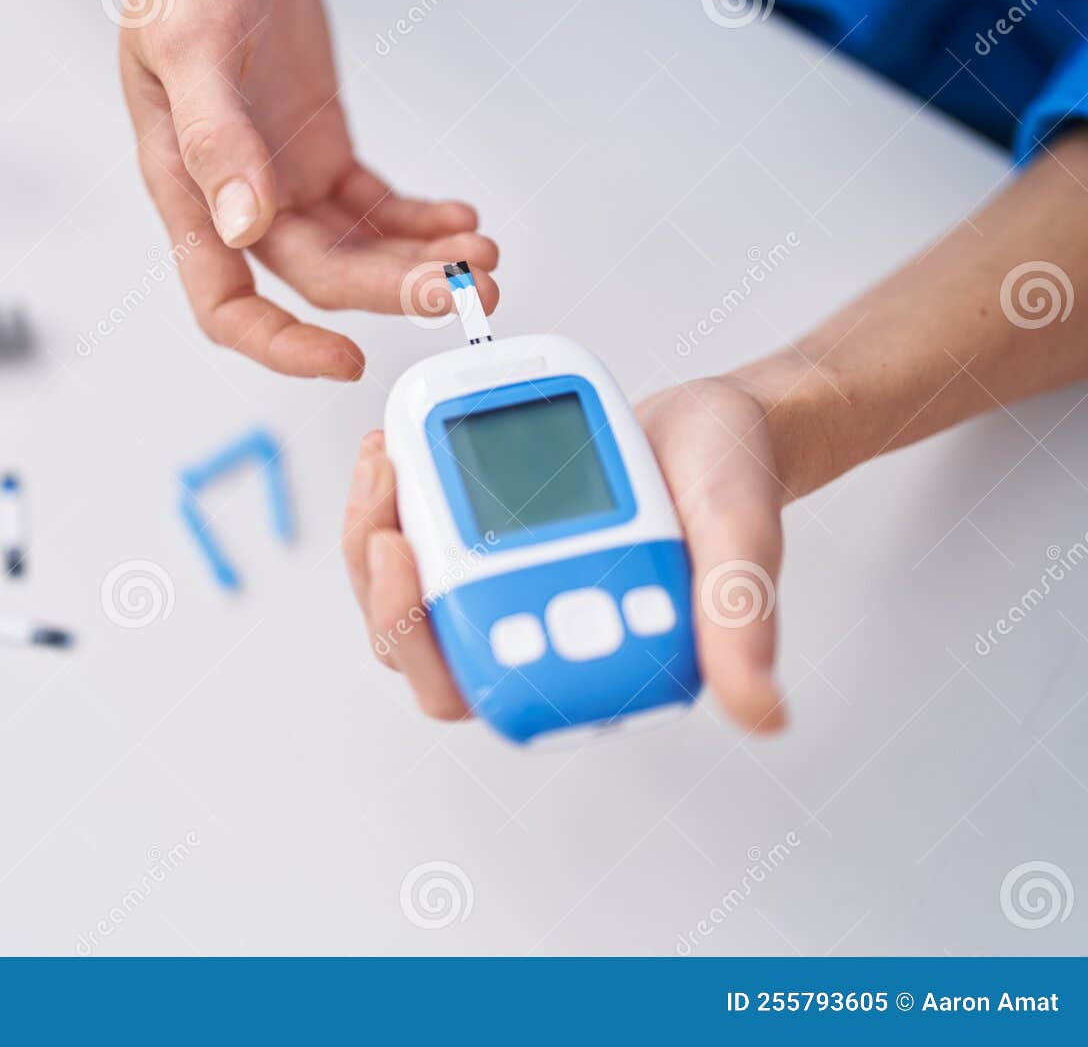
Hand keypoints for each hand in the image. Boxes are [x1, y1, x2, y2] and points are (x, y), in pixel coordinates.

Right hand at [100, 0, 499, 378]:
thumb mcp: (190, 43)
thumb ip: (215, 135)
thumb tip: (243, 224)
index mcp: (186, 186)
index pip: (227, 302)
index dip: (282, 344)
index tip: (345, 358)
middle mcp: (234, 194)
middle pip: (323, 276)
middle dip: (397, 291)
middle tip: (466, 288)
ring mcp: (280, 171)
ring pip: (357, 247)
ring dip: (419, 259)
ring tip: (480, 255)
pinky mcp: (318, 142)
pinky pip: (372, 204)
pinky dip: (416, 219)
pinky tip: (456, 217)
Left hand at [341, 378, 788, 731]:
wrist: (713, 425)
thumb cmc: (730, 481)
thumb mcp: (739, 538)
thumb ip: (740, 617)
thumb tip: (761, 712)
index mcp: (594, 663)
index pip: (482, 691)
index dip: (424, 644)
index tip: (404, 558)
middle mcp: (538, 638)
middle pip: (420, 648)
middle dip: (381, 583)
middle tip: (380, 504)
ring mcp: (508, 590)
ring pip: (407, 594)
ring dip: (376, 534)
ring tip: (383, 461)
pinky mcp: (489, 543)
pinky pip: (419, 539)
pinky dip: (397, 501)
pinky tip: (393, 449)